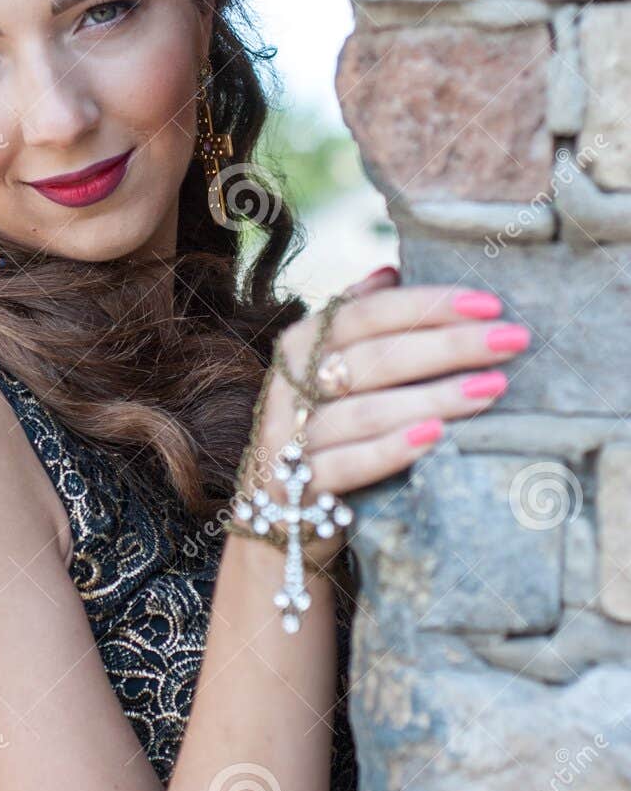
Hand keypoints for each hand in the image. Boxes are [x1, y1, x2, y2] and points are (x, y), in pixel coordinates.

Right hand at [247, 267, 530, 513]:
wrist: (277, 521)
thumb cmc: (323, 433)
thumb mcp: (327, 372)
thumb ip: (355, 322)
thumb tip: (393, 269)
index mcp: (300, 346)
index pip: (366, 313)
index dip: (427, 305)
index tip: (489, 304)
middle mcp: (288, 388)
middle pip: (372, 358)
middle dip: (448, 346)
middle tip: (512, 340)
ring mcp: (286, 441)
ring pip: (364, 411)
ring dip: (433, 397)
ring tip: (491, 388)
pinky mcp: (293, 491)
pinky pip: (346, 465)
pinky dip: (391, 449)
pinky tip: (436, 435)